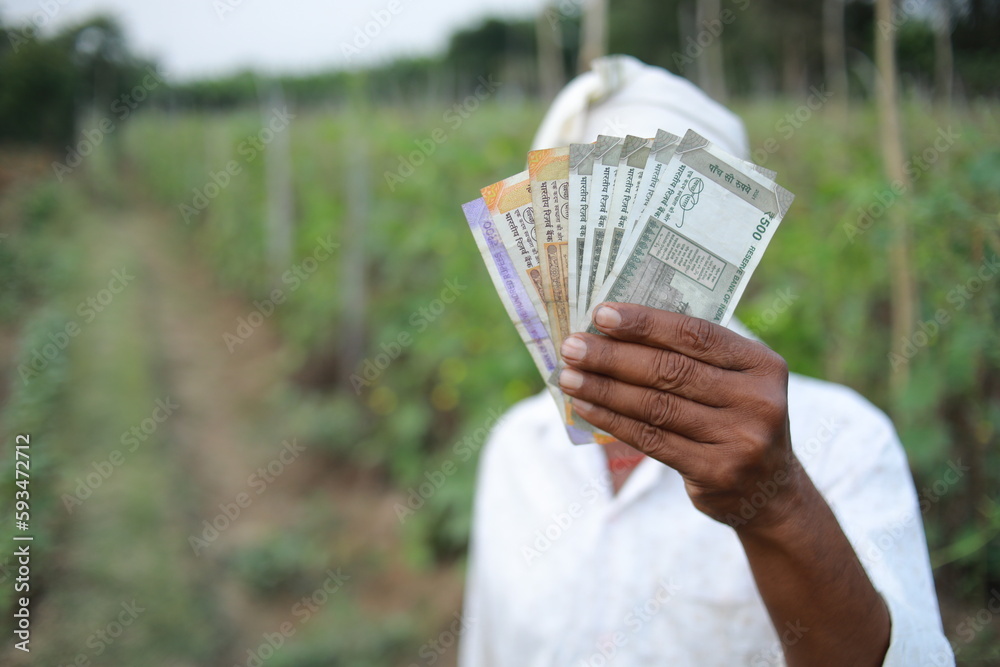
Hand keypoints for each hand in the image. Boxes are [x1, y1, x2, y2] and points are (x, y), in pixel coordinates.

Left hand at [559, 303, 802, 528]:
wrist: (768, 491)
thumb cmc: (734, 419)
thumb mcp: (733, 382)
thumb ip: (691, 357)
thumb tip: (614, 328)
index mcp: (763, 365)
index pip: (696, 334)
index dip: (646, 322)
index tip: (601, 314)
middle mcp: (758, 401)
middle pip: (671, 370)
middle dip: (613, 356)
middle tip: (573, 346)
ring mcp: (741, 440)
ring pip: (656, 406)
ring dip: (604, 388)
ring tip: (568, 376)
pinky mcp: (717, 473)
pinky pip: (652, 439)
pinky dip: (612, 420)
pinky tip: (585, 407)